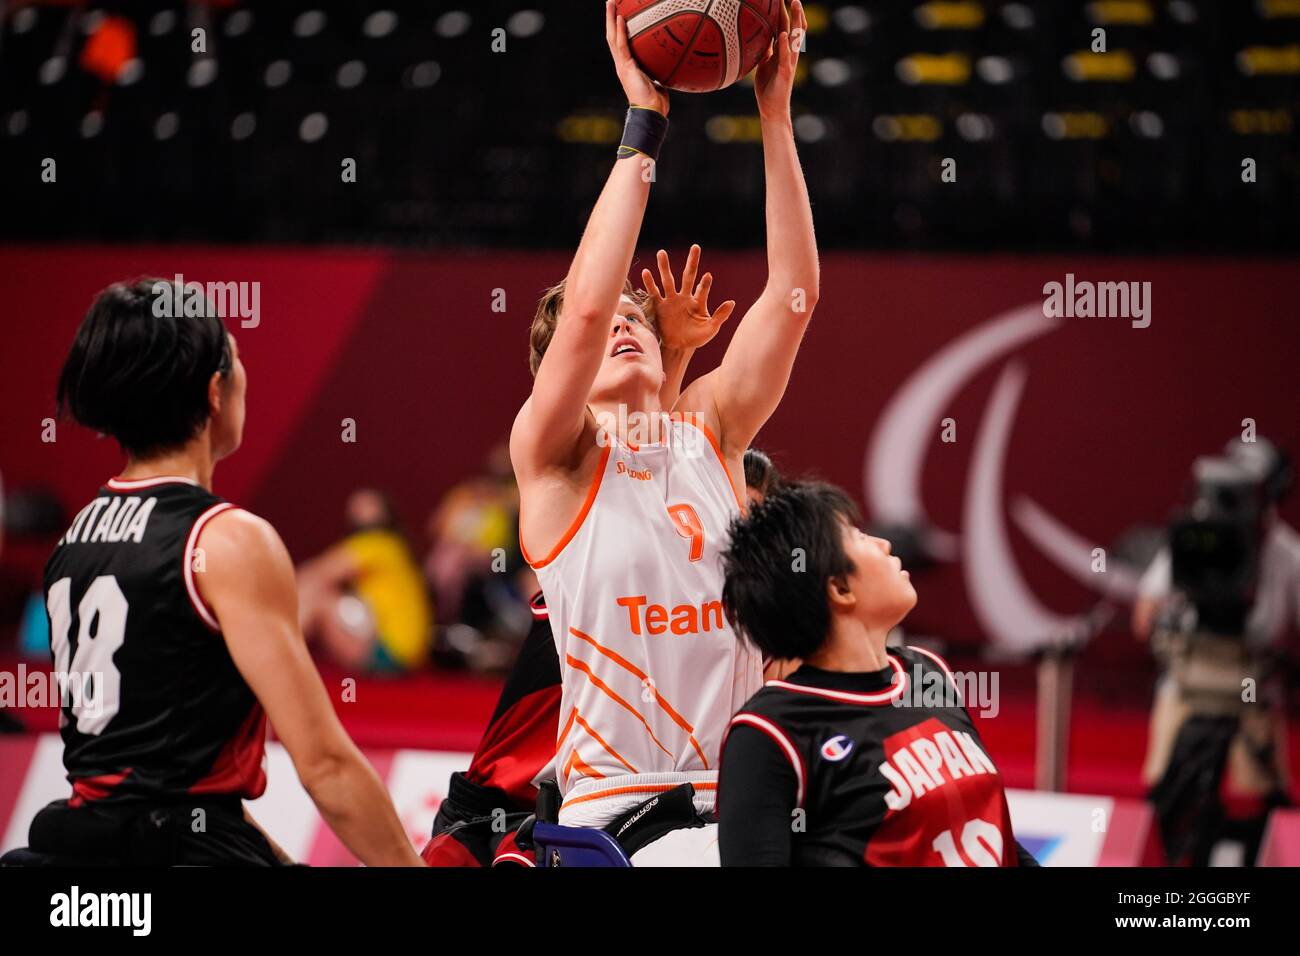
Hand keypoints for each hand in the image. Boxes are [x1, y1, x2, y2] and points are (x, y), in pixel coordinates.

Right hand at [606, 0, 668, 115]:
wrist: (651, 112)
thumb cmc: (657, 100)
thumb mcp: (660, 78)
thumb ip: (662, 67)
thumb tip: (675, 59)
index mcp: (628, 65)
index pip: (621, 42)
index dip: (618, 27)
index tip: (619, 12)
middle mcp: (622, 63)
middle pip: (613, 35)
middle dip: (611, 17)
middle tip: (611, 0)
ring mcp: (622, 65)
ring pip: (612, 37)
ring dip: (610, 18)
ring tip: (611, 2)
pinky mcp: (625, 67)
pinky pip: (621, 45)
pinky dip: (620, 31)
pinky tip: (619, 17)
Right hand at [642, 244, 735, 350]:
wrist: (679, 347)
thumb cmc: (697, 337)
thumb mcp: (711, 328)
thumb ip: (720, 316)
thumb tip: (732, 302)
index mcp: (698, 302)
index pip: (703, 289)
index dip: (705, 284)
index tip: (707, 276)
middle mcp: (685, 297)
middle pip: (688, 276)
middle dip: (692, 262)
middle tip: (695, 247)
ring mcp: (672, 300)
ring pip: (668, 281)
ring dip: (665, 267)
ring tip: (662, 253)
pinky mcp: (660, 307)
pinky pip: (654, 293)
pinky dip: (650, 283)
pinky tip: (646, 272)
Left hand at [754, 0, 805, 119]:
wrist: (772, 109)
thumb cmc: (768, 86)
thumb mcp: (764, 63)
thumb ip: (765, 49)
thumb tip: (759, 36)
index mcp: (783, 50)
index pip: (786, 25)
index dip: (784, 9)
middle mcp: (789, 53)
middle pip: (794, 26)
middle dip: (794, 8)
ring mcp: (789, 62)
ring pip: (795, 37)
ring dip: (795, 20)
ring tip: (795, 4)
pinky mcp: (785, 73)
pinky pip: (785, 57)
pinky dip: (784, 45)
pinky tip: (782, 35)